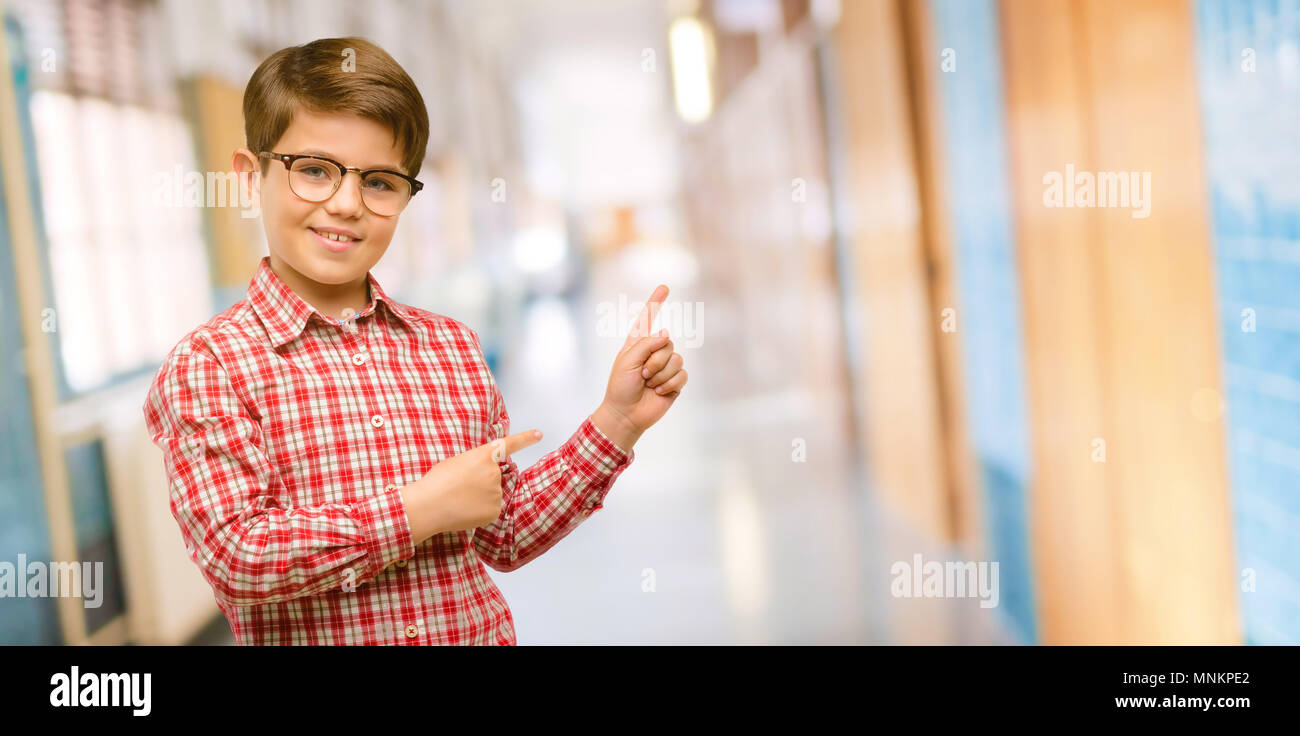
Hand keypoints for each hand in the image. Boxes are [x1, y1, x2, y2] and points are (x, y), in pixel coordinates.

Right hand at [418, 430, 542, 532]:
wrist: (428, 506)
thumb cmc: (436, 482)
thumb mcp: (455, 462)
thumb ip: (474, 464)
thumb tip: (481, 473)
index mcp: (482, 456)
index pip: (509, 444)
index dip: (526, 439)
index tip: (539, 434)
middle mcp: (494, 472)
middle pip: (493, 476)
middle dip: (481, 481)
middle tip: (460, 487)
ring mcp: (496, 492)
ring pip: (491, 494)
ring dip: (479, 497)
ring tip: (459, 499)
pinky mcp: (495, 511)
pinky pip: (490, 509)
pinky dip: (479, 511)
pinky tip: (464, 511)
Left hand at [598, 285, 688, 441]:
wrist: (627, 414)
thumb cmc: (620, 387)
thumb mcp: (627, 361)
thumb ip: (645, 344)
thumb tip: (666, 333)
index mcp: (638, 343)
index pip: (648, 318)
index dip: (656, 302)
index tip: (664, 287)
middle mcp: (653, 351)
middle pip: (667, 342)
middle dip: (654, 361)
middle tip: (642, 375)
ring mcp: (665, 366)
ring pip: (676, 359)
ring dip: (660, 374)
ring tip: (649, 385)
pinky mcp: (675, 381)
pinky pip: (682, 374)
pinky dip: (669, 384)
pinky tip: (659, 392)